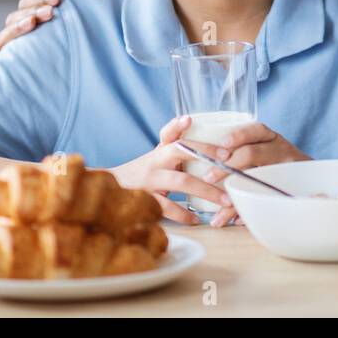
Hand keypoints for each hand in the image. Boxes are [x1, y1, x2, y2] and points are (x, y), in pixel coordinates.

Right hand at [0, 0, 60, 58]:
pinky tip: (0, 48)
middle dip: (33, 11)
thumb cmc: (50, 58)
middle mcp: (12, 36)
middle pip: (15, 17)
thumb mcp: (51, 30)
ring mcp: (5, 51)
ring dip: (18, 27)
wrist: (41, 93)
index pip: (26, 5)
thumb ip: (44, 6)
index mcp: (25, 24)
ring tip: (32, 22)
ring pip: (6, 35)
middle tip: (51, 10)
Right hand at [110, 116, 233, 225]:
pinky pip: (168, 207)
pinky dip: (184, 214)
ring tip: (226, 200)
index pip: (168, 133)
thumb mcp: (158, 160)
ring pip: (181, 181)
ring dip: (207, 191)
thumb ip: (178, 154)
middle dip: (205, 153)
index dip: (177, 125)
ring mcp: (149, 180)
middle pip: (180, 150)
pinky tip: (197, 219)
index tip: (189, 119)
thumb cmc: (143, 176)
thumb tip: (217, 154)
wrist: (110, 192)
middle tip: (227, 160)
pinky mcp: (145, 201)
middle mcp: (155, 161)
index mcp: (160, 151)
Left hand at [192, 122, 310, 226]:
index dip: (239, 135)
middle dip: (227, 166)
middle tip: (208, 177)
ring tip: (217, 213)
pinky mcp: (287, 191)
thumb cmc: (280, 162)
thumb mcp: (268, 147)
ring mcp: (285, 171)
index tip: (223, 144)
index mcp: (271, 139)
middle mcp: (280, 151)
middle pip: (253, 153)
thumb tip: (205, 153)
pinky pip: (265, 201)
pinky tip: (233, 221)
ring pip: (256, 182)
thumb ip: (244, 148)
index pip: (256, 130)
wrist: (314, 180)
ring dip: (233, 197)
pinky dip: (246, 212)